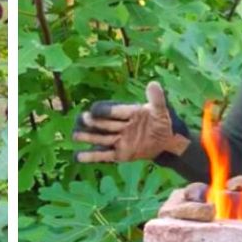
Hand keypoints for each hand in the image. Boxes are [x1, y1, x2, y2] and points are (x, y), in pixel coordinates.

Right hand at [72, 81, 190, 162]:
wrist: (167, 142)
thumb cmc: (163, 123)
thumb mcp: (162, 111)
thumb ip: (157, 99)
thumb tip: (154, 84)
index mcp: (128, 113)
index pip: (114, 110)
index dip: (105, 110)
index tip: (95, 110)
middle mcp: (120, 125)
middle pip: (104, 124)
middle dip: (93, 122)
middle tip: (82, 119)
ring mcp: (118, 140)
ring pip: (100, 139)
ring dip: (88, 137)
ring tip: (75, 135)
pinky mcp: (119, 154)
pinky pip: (103, 155)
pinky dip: (91, 157)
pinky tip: (77, 156)